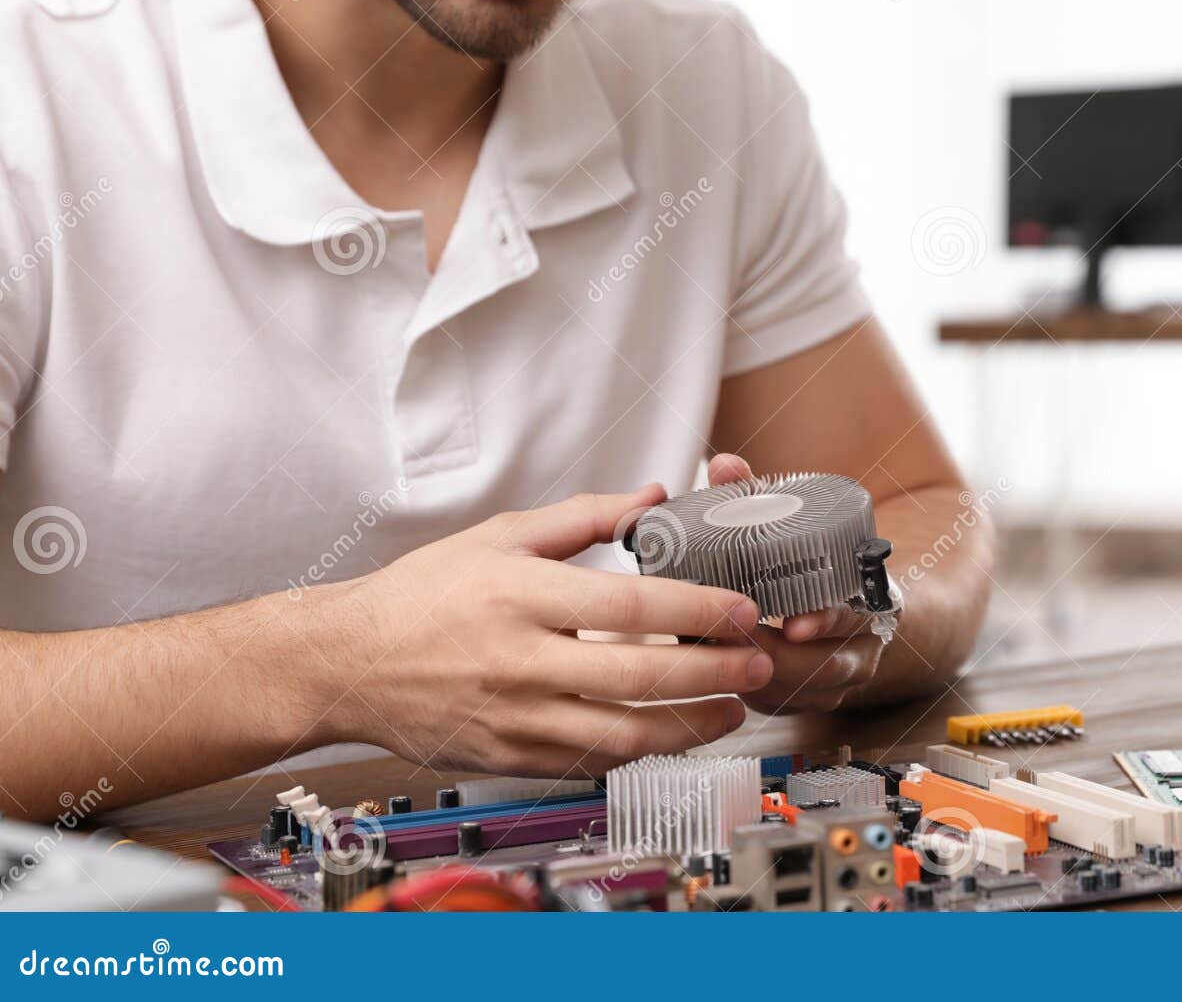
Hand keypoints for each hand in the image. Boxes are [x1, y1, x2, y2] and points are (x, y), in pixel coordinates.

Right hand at [323, 485, 775, 777]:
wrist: (347, 664)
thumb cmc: (422, 595)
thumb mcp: (499, 535)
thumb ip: (582, 517)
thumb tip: (652, 495)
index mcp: (521, 596)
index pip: (629, 608)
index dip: (696, 612)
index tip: (740, 610)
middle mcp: (520, 662)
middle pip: (639, 680)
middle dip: (713, 675)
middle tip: (757, 664)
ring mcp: (514, 719)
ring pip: (623, 737)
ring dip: (690, 727)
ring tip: (730, 709)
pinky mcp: (509, 760)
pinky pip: (589, 763)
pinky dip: (637, 750)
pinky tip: (666, 731)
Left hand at [707, 454, 888, 713]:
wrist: (864, 608)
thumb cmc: (822, 562)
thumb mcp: (802, 527)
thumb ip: (760, 495)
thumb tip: (725, 467)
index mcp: (871, 603)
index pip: (855, 619)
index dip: (827, 622)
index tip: (795, 624)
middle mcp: (858, 650)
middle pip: (822, 669)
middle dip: (774, 657)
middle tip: (730, 636)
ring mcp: (830, 684)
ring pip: (796, 694)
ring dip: (753, 674)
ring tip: (712, 650)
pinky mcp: (800, 702)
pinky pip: (775, 705)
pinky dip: (743, 688)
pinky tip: (709, 666)